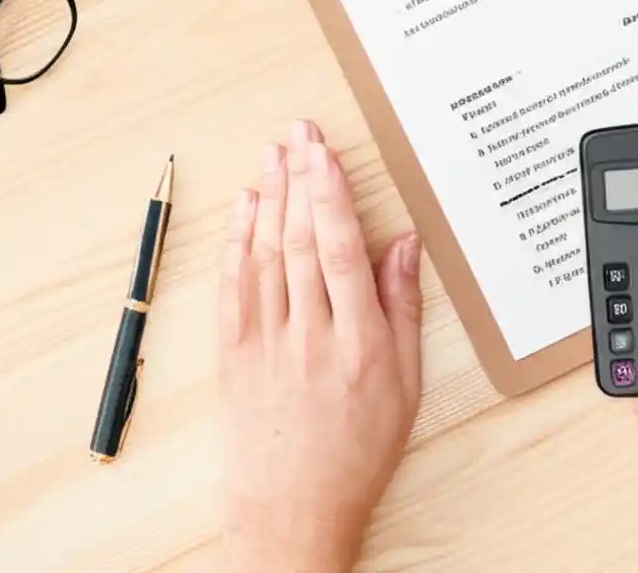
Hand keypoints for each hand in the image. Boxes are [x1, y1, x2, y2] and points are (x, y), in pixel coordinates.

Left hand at [217, 120, 423, 572]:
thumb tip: (404, 247)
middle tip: (297, 132)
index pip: (341, 249)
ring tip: (272, 153)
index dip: (331, 193)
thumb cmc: (356, 450)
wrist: (294, 505)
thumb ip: (403, 308)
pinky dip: (236, 240)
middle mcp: (309, 335)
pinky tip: (243, 208)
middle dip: (298, 178)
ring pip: (265, 253)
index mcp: (358, 341)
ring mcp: (266, 342)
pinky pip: (233, 285)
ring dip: (267, 197)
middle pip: (300, 239)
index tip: (325, 152)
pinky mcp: (233, 353)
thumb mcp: (404, 384)